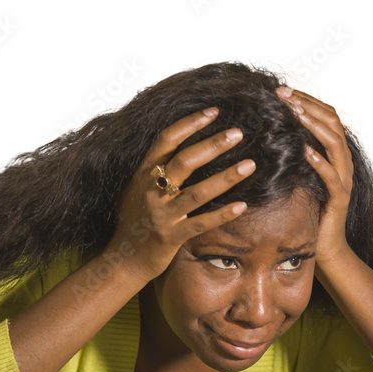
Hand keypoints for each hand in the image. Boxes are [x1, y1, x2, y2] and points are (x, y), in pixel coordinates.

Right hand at [108, 108, 255, 282]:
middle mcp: (151, 191)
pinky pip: (200, 223)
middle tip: (238, 133)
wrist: (122, 260)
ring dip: (226, 178)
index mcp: (143, 174)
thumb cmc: (134, 222)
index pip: (166, 140)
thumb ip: (155, 169)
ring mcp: (161, 214)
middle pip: (184, 161)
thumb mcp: (137, 189)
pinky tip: (242, 206)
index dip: (190, 123)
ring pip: (197, 192)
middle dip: (213, 145)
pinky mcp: (171, 237)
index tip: (214, 112)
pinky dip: (221, 214)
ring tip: (250, 165)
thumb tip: (179, 144)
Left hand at [275, 86, 353, 267]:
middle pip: (333, 122)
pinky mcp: (340, 198)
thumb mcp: (300, 175)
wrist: (326, 247)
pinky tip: (304, 150)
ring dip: (314, 125)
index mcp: (335, 153)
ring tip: (295, 113)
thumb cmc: (310, 210)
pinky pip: (332, 175)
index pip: (327, 116)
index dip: (306, 100)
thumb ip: (295, 154)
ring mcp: (344, 179)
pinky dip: (319, 160)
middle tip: (284, 94)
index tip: (282, 90)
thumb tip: (271, 130)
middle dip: (307, 105)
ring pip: (335, 143)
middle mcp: (343, 162)